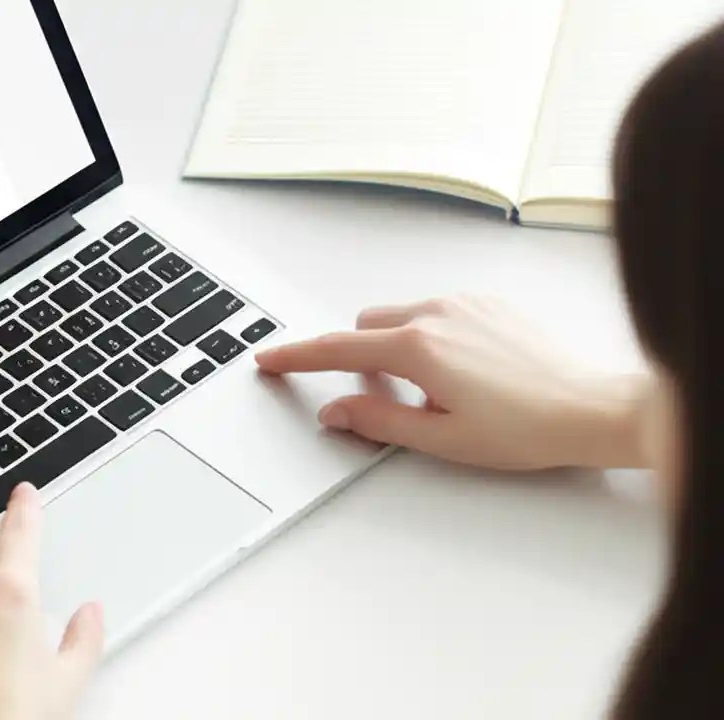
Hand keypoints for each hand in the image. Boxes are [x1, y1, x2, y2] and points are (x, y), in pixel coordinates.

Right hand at [255, 296, 648, 469]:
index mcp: (418, 348)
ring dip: (396, 348)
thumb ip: (377, 422)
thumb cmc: (527, 428)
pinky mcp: (488, 304)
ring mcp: (465, 304)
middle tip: (386, 401)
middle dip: (359, 359)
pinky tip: (463, 373)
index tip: (269, 360)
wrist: (592, 409)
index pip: (338, 350)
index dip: (297, 357)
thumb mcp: (440, 439)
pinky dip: (430, 337)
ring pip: (400, 317)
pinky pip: (436, 312)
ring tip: (435, 392)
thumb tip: (336, 412)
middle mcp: (436, 314)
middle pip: (365, 328)